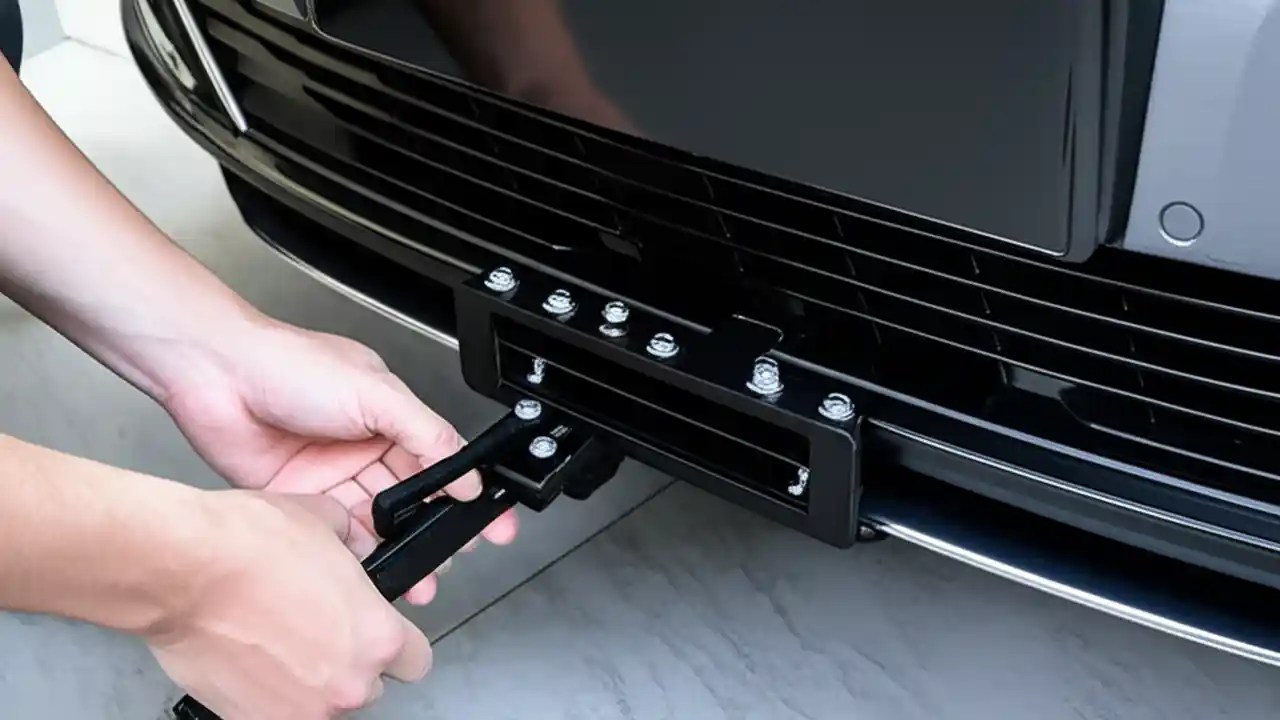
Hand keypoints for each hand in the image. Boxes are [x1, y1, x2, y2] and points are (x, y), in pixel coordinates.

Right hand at [149, 490, 430, 718]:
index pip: (416, 660)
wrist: (184, 570)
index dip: (397, 645)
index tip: (378, 635)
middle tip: (316, 632)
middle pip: (368, 685)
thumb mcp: (325, 522)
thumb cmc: (249, 546)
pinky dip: (269, 697)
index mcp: (378, 637)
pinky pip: (278, 714)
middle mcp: (348, 684)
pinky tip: (252, 662)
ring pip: (324, 705)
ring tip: (277, 644)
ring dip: (310, 683)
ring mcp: (302, 713)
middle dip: (348, 662)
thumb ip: (354, 546)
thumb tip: (354, 547)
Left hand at [161, 316, 517, 603]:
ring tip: (418, 573)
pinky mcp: (299, 497)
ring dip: (399, 547)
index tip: (492, 522)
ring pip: (377, 521)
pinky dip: (356, 551)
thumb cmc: (288, 363)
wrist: (215, 374)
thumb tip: (466, 473)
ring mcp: (332, 474)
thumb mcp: (376, 393)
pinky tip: (371, 564)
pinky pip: (337, 532)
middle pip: (411, 499)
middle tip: (451, 556)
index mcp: (390, 416)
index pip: (441, 461)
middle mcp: (363, 446)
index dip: (466, 493)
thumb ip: (427, 434)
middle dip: (435, 530)